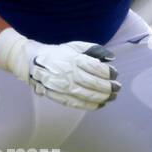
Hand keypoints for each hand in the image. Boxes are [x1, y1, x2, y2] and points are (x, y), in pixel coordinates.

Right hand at [0, 28, 119, 108]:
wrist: (33, 63)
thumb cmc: (58, 54)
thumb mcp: (75, 46)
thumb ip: (94, 50)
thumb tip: (111, 57)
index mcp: (73, 59)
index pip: (95, 68)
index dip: (108, 73)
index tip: (115, 74)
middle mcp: (69, 74)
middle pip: (93, 83)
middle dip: (108, 87)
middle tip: (117, 88)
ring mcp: (64, 87)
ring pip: (87, 95)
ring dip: (103, 97)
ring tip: (112, 97)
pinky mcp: (59, 96)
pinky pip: (78, 103)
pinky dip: (91, 105)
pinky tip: (100, 104)